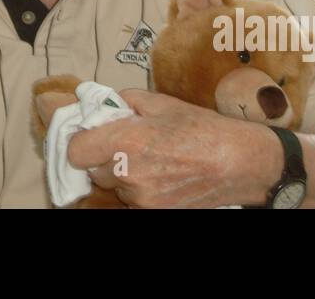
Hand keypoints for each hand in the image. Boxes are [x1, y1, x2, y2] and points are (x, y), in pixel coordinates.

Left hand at [65, 89, 274, 207]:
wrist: (239, 163)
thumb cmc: (202, 129)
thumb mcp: (160, 103)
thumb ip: (124, 102)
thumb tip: (100, 103)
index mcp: (125, 142)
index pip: (75, 151)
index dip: (81, 141)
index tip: (92, 134)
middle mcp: (127, 173)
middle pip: (93, 169)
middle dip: (104, 156)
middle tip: (126, 144)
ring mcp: (141, 198)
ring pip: (114, 185)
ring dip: (121, 174)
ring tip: (151, 159)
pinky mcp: (154, 212)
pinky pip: (132, 199)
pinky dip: (139, 188)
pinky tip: (161, 174)